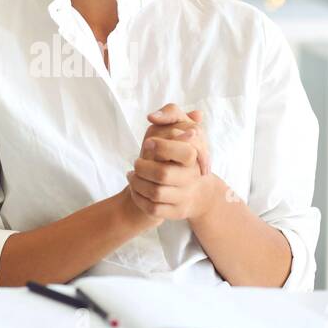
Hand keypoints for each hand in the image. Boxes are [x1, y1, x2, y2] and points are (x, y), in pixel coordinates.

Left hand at [125, 104, 216, 221]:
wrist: (195, 192)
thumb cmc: (181, 153)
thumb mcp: (181, 128)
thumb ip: (171, 114)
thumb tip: (153, 117)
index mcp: (195, 156)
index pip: (184, 152)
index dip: (162, 148)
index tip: (148, 144)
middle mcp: (193, 178)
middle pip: (163, 174)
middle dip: (143, 168)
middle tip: (136, 162)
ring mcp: (185, 197)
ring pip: (156, 193)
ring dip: (137, 183)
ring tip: (132, 175)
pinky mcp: (177, 213)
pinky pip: (153, 209)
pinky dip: (139, 199)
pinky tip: (135, 190)